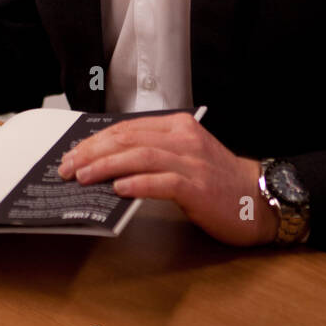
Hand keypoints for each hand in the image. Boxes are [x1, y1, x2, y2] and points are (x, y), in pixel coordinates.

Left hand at [57, 112, 278, 245]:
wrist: (259, 199)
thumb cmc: (218, 182)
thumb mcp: (184, 156)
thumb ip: (152, 154)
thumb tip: (107, 163)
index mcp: (177, 126)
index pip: (126, 127)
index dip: (95, 140)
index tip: (72, 153)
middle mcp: (183, 139)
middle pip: (128, 139)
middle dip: (91, 152)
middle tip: (66, 167)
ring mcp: (192, 162)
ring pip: (140, 156)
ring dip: (106, 166)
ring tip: (82, 176)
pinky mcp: (198, 187)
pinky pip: (162, 182)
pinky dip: (137, 184)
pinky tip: (118, 189)